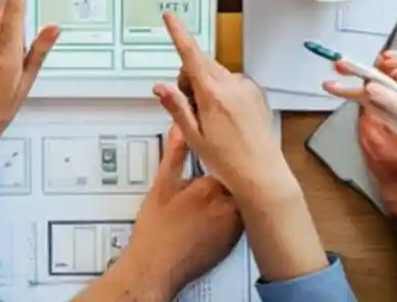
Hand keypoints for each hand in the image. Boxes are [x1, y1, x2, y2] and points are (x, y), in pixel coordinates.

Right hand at [80, 127, 241, 301]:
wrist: (157, 267)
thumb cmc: (157, 231)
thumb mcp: (162, 185)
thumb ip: (175, 154)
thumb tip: (180, 129)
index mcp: (211, 186)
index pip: (227, 161)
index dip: (219, 157)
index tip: (211, 157)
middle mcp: (229, 206)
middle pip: (237, 180)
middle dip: (226, 176)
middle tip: (204, 184)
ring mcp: (234, 226)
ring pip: (239, 200)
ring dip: (229, 196)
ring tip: (205, 203)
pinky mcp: (235, 241)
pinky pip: (239, 219)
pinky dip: (229, 215)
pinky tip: (210, 219)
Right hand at [152, 13, 289, 199]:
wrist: (262, 175)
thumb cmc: (229, 161)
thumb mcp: (193, 136)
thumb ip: (176, 107)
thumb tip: (160, 87)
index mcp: (213, 94)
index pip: (190, 55)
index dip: (178, 33)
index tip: (170, 17)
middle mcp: (232, 85)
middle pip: (201, 65)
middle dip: (189, 79)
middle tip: (191, 110)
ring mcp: (246, 88)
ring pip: (215, 74)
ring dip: (206, 87)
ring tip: (210, 120)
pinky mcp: (256, 93)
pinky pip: (231, 83)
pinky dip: (222, 92)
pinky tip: (226, 118)